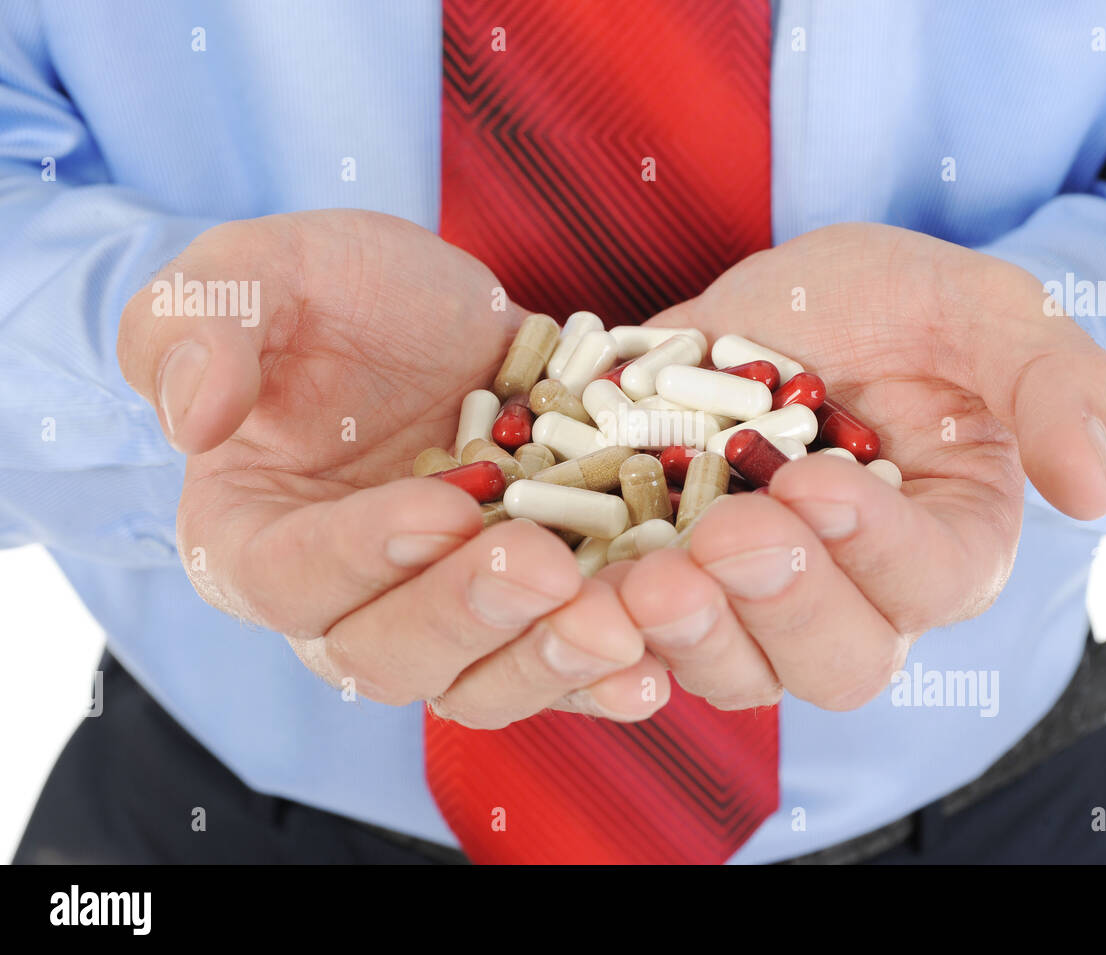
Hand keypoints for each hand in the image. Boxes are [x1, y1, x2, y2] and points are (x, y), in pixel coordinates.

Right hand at [118, 210, 667, 724]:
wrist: (441, 315)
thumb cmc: (333, 293)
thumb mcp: (260, 270)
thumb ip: (197, 325)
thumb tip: (193, 417)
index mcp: (253, 533)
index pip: (287, 575)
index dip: (358, 554)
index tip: (439, 507)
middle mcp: (343, 601)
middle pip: (387, 654)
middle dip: (468, 617)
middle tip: (545, 569)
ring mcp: (440, 615)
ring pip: (477, 684)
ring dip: (546, 666)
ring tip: (616, 629)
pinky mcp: (524, 613)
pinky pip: (556, 672)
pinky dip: (602, 679)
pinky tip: (655, 664)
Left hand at [618, 222, 1105, 710]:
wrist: (775, 304)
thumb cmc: (894, 304)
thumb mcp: (978, 307)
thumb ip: (1052, 381)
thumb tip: (1095, 489)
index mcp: (949, 540)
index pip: (934, 581)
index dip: (878, 549)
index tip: (815, 481)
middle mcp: (859, 595)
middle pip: (842, 662)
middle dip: (784, 606)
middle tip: (725, 536)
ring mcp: (758, 603)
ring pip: (742, 675)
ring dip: (693, 638)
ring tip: (643, 583)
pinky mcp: (675, 585)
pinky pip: (646, 650)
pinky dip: (613, 638)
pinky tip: (582, 602)